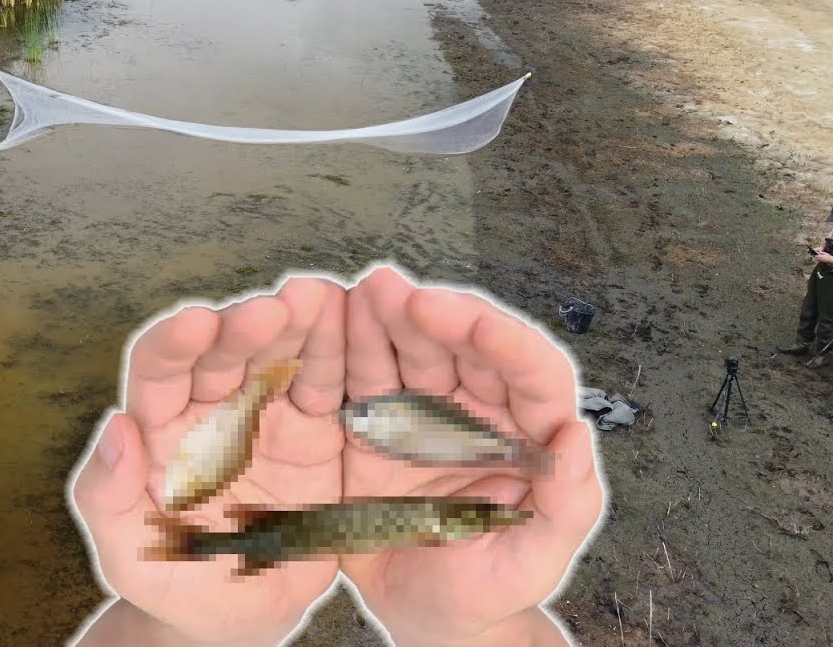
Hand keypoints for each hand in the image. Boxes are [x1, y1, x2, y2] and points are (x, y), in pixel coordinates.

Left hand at [70, 278, 346, 645]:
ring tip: (321, 299)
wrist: (237, 620)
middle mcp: (212, 411)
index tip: (197, 324)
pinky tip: (356, 321)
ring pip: (278, 355)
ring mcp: (266, 416)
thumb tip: (114, 429)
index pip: (160, 370)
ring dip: (298, 323)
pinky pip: (329, 385)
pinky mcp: (316, 433)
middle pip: (225, 352)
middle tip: (275, 310)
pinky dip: (340, 350)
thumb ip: (105, 497)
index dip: (176, 344)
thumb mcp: (126, 555)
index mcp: (161, 429)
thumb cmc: (172, 584)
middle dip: (247, 325)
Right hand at [339, 267, 603, 645]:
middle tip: (396, 295)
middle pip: (463, 348)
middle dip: (433, 316)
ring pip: (411, 351)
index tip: (471, 323)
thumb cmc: (487, 592)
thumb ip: (566, 508)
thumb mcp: (532, 563)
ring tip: (364, 294)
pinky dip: (348, 347)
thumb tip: (576, 438)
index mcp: (526, 437)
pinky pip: (362, 378)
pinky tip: (332, 320)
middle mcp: (476, 413)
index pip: (529, 373)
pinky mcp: (373, 426)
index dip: (503, 341)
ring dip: (388, 317)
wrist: (422, 616)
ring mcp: (422, 415)